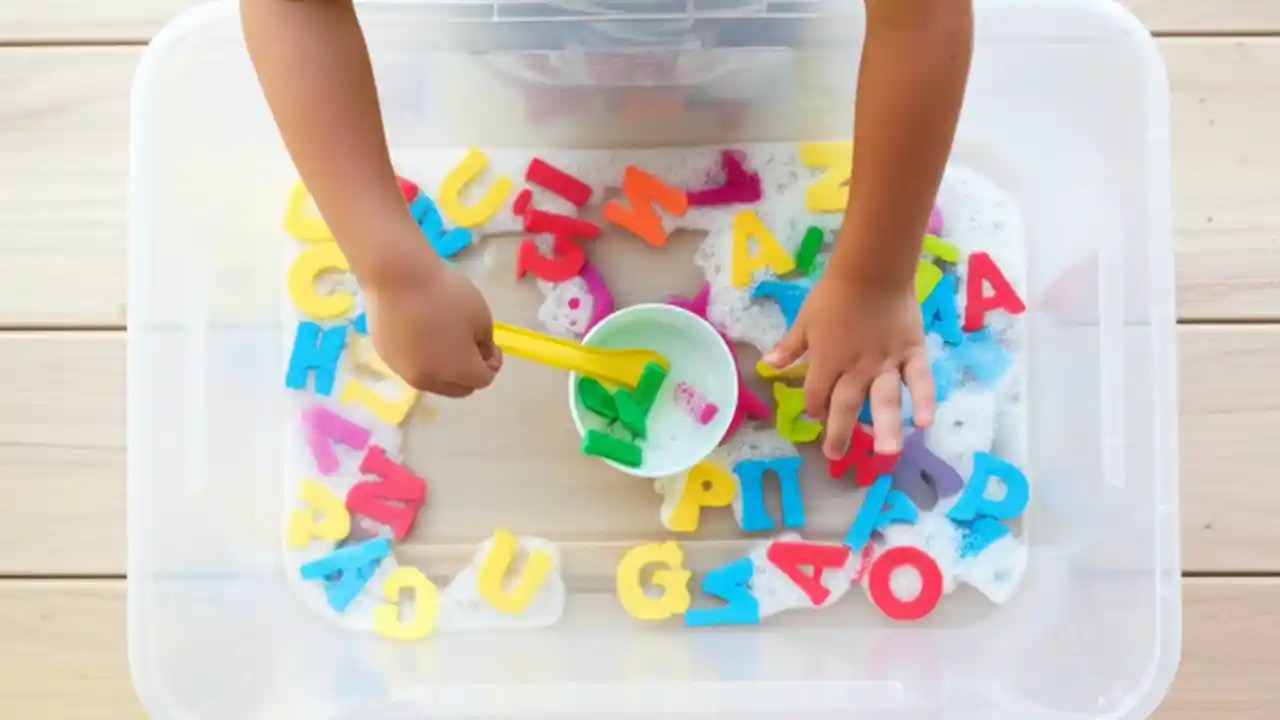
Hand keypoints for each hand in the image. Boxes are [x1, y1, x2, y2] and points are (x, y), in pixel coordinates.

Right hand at [362, 237, 501, 396]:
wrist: (397, 278)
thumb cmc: (446, 295)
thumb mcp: (481, 316)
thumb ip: (486, 343)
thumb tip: (481, 356)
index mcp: (458, 372)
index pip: (483, 380)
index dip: (492, 363)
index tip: (491, 345)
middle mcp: (430, 380)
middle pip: (458, 388)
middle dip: (468, 373)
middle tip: (470, 346)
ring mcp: (404, 371)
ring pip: (433, 381)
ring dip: (443, 369)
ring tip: (443, 341)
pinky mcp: (386, 357)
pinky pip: (411, 366)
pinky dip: (421, 358)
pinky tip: (420, 333)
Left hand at [764, 270, 933, 458]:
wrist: (871, 270)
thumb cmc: (833, 294)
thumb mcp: (804, 320)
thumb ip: (790, 346)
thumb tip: (768, 364)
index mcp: (827, 362)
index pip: (817, 395)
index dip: (814, 406)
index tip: (816, 412)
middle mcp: (856, 369)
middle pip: (846, 406)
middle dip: (839, 433)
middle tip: (836, 455)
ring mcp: (887, 363)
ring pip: (885, 400)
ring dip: (886, 428)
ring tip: (887, 453)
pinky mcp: (912, 353)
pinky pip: (919, 380)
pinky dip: (924, 400)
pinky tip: (925, 423)